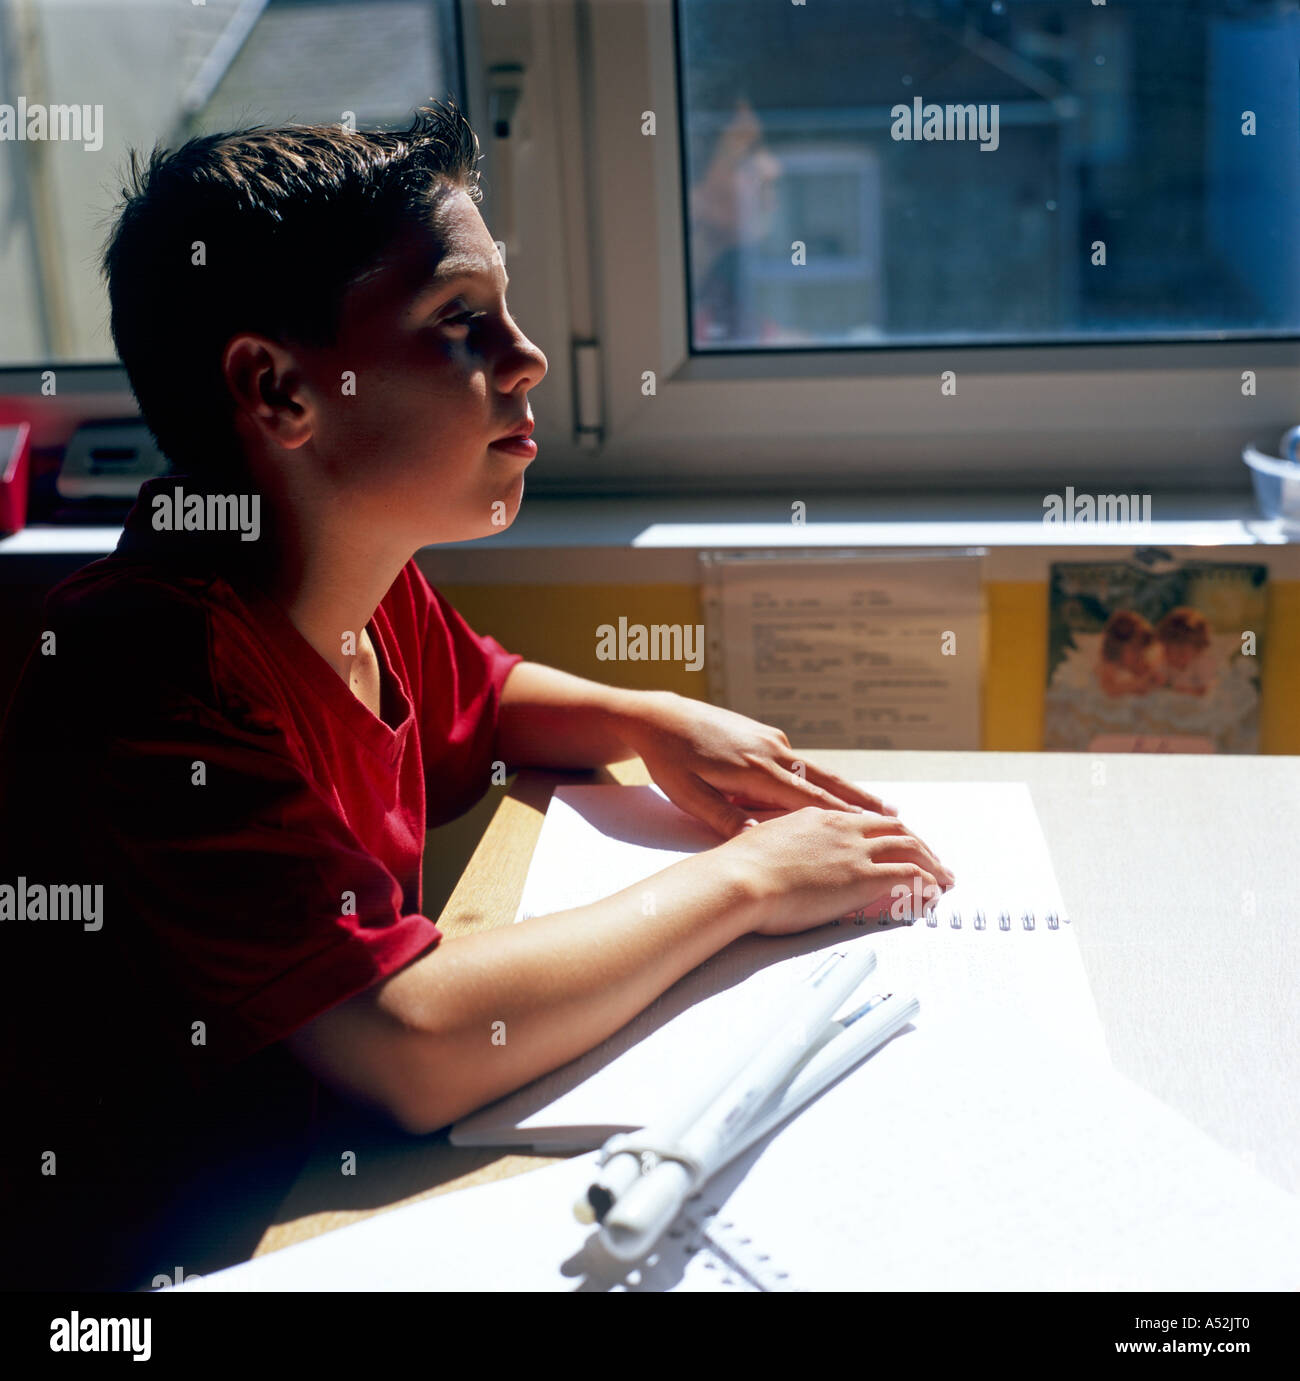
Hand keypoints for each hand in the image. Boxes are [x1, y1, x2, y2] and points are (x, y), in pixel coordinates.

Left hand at [618, 691, 900, 838]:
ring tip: (874, 806)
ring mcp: (770, 740)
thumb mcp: (689, 795)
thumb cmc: (669, 759)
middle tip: (896, 815)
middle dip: (860, 799)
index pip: (808, 798)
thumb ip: (723, 818)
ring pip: (814, 770)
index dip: (844, 814)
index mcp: (755, 768)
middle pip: (825, 780)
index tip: (876, 826)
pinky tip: (829, 791)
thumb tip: (756, 840)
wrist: (658, 714)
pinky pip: (796, 762)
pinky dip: (817, 778)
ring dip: (843, 789)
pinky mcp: (764, 735)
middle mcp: (772, 750)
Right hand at [722, 806, 956, 936]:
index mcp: (816, 818)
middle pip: (894, 829)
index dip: (884, 832)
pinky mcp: (863, 878)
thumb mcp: (762, 846)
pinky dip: (927, 881)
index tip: (895, 841)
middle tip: (931, 860)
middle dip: (918, 844)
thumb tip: (779, 858)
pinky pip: (909, 875)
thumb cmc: (739, 869)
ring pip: (909, 848)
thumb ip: (780, 847)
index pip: (862, 821)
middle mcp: (841, 828)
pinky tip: (934, 892)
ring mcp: (854, 852)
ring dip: (932, 863)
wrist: (739, 879)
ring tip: (944, 877)